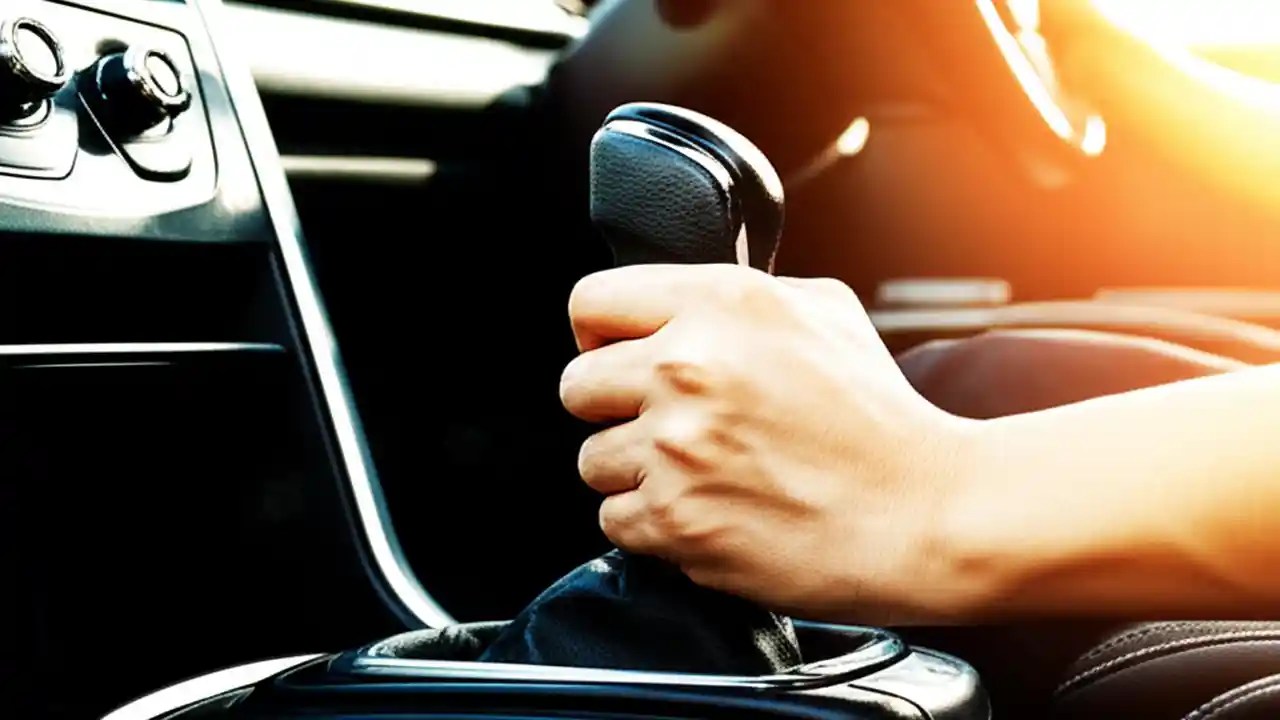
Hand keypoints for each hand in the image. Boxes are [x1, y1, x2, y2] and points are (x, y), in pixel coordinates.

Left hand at [559, 264, 984, 622]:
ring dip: (635, 472)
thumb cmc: (882, 419)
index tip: (619, 358)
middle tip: (666, 425)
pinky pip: (614, 521)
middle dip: (614, 408)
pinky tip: (709, 512)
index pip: (590, 303)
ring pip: (592, 461)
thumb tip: (679, 301)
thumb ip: (739, 296)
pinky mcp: (675, 520)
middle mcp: (687, 368)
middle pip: (576, 387)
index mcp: (720, 304)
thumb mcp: (824, 312)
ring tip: (702, 475)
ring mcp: (676, 448)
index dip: (600, 335)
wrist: (925, 515)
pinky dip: (653, 525)